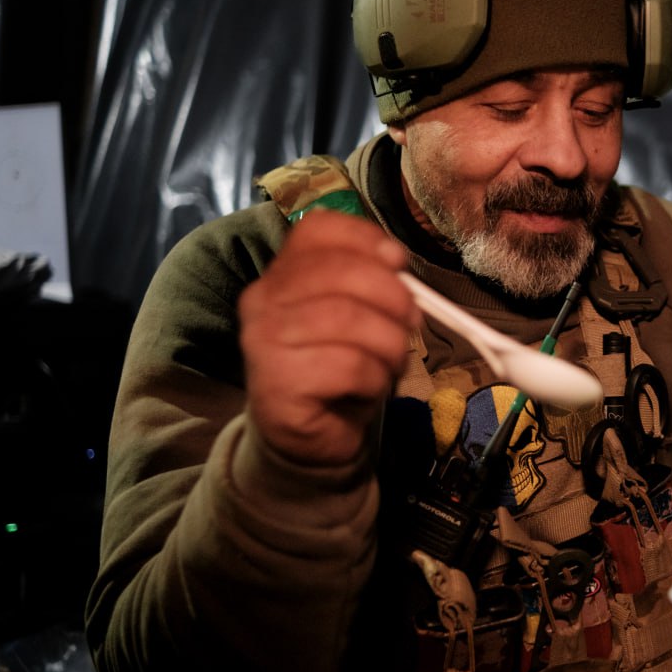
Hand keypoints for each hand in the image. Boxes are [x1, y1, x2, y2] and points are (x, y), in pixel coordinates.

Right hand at [239, 208, 419, 463]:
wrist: (308, 440)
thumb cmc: (337, 371)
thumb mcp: (357, 317)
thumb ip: (370, 283)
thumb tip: (397, 262)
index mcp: (281, 275)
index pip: (318, 230)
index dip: (366, 239)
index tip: (398, 263)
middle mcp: (263, 301)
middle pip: (340, 272)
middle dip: (392, 296)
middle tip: (409, 324)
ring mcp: (264, 343)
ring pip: (349, 319)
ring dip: (388, 344)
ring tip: (389, 363)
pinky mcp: (277, 385)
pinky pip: (349, 365)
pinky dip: (375, 377)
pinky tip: (369, 388)